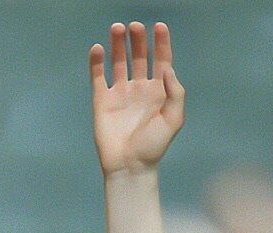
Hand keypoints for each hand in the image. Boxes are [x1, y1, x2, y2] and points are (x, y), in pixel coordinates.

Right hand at [90, 21, 184, 175]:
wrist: (129, 165)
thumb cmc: (154, 146)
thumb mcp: (173, 120)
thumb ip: (175, 94)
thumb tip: (168, 69)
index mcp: (159, 93)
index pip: (161, 62)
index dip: (161, 44)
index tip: (159, 26)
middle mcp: (140, 89)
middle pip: (140, 57)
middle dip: (139, 40)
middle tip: (135, 26)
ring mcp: (120, 93)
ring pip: (119, 62)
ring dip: (119, 45)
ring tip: (118, 28)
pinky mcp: (102, 99)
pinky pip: (98, 75)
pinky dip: (97, 61)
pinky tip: (99, 48)